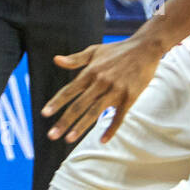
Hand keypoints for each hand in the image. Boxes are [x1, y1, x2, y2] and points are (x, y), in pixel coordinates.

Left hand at [42, 36, 162, 143]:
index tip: (44, 114)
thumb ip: (75, 59)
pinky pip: (119, 117)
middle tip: (52, 135)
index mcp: (90, 72)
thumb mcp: (94, 51)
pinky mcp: (130, 97)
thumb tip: (55, 60)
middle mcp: (100, 82)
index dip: (56, 102)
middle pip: (79, 105)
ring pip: (95, 112)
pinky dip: (111, 129)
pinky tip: (102, 140)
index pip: (69, 90)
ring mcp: (115, 90)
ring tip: (69, 139)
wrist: (145, 48)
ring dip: (81, 127)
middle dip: (64, 121)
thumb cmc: (117, 50)